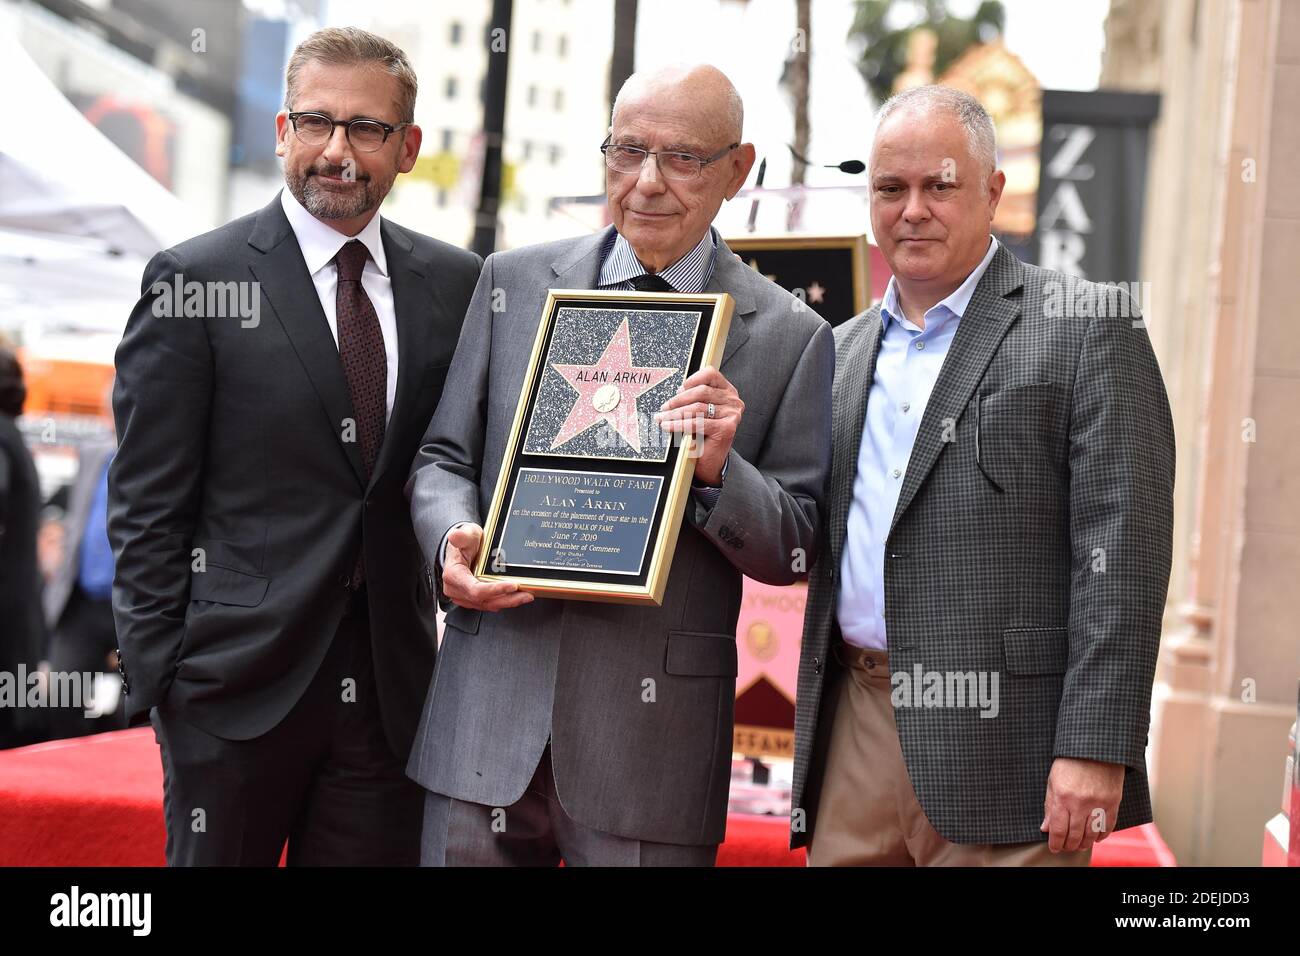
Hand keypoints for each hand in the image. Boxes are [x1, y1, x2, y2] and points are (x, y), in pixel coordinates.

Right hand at [441, 522, 533, 612]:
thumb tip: (455, 535)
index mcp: (453, 575)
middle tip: (526, 594)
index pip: (475, 589)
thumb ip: (462, 535)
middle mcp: (456, 590)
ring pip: (487, 605)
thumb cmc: (464, 542)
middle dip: (507, 599)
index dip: (495, 590)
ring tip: (525, 596)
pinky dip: (503, 601)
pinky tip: (516, 597)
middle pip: (484, 600)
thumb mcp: (466, 534)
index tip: (513, 585)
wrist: (461, 547)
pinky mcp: (472, 599)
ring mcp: (464, 596)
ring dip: (508, 602)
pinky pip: (488, 603)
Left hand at [654, 365, 742, 484]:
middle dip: (678, 400)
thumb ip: (693, 398)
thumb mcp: (698, 412)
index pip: (710, 374)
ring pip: (697, 408)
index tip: (677, 389)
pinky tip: (668, 426)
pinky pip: (696, 423)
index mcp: (727, 391)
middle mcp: (733, 401)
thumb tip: (675, 391)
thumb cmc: (703, 435)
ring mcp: (732, 415)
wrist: (711, 462)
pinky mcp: (726, 428)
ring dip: (675, 413)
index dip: (692, 379)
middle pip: (701, 391)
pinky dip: (679, 424)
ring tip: (662, 418)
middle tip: (663, 408)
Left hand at [1041, 756, 1123, 851]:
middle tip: (1065, 847)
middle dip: (1069, 845)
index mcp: (1062, 796)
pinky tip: (1095, 838)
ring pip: (1091, 835)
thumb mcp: (1053, 780)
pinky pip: (1108, 827)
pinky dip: (1101, 836)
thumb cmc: (1070, 761)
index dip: (1055, 842)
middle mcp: (1080, 803)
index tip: (1054, 848)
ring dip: (1084, 843)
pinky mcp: (1113, 802)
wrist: (1095, 747)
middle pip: (1075, 835)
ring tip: (1079, 845)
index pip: (1058, 829)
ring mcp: (1098, 804)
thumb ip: (1049, 805)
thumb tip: (1046, 828)